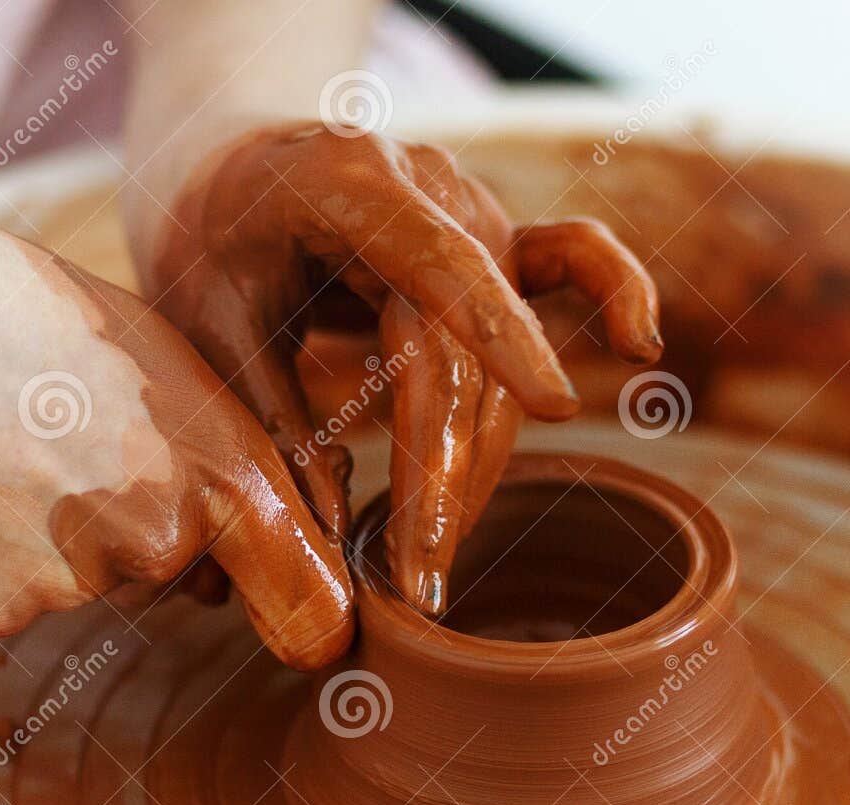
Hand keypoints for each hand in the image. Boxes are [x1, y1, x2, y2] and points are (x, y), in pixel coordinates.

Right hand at [0, 181, 352, 669]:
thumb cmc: (44, 325)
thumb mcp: (174, 368)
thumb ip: (239, 462)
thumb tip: (290, 546)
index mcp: (224, 478)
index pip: (307, 601)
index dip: (312, 623)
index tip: (318, 644)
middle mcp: (159, 546)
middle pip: (178, 574)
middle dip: (146, 526)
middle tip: (77, 436)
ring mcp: (69, 588)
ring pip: (92, 581)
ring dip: (65, 535)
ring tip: (11, 446)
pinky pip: (18, 597)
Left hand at [136, 124, 661, 613]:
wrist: (227, 177)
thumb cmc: (213, 244)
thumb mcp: (210, 321)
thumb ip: (271, 416)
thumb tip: (332, 533)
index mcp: (352, 182)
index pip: (441, 265)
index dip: (500, 341)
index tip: (555, 409)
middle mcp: (433, 189)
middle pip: (468, 346)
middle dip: (447, 472)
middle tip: (417, 583)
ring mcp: (475, 215)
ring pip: (505, 355)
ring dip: (478, 459)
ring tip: (434, 558)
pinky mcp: (498, 246)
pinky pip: (576, 262)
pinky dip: (616, 296)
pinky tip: (639, 347)